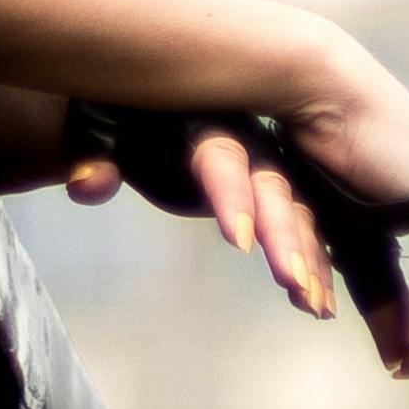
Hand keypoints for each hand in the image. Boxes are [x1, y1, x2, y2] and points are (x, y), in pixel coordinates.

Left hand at [55, 106, 346, 324]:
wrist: (138, 103)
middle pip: (272, 186)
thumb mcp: (98, 125)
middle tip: (291, 281)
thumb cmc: (118, 113)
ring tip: (313, 305)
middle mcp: (243, 141)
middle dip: (284, 234)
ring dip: (306, 257)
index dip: (231, 196)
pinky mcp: (269, 192)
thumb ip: (94, 153)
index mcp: (199, 122)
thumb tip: (88, 184)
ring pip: (296, 211)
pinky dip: (311, 264)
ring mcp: (261, 167)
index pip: (220, 157)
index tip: (241, 241)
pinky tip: (319, 305)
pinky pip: (300, 227)